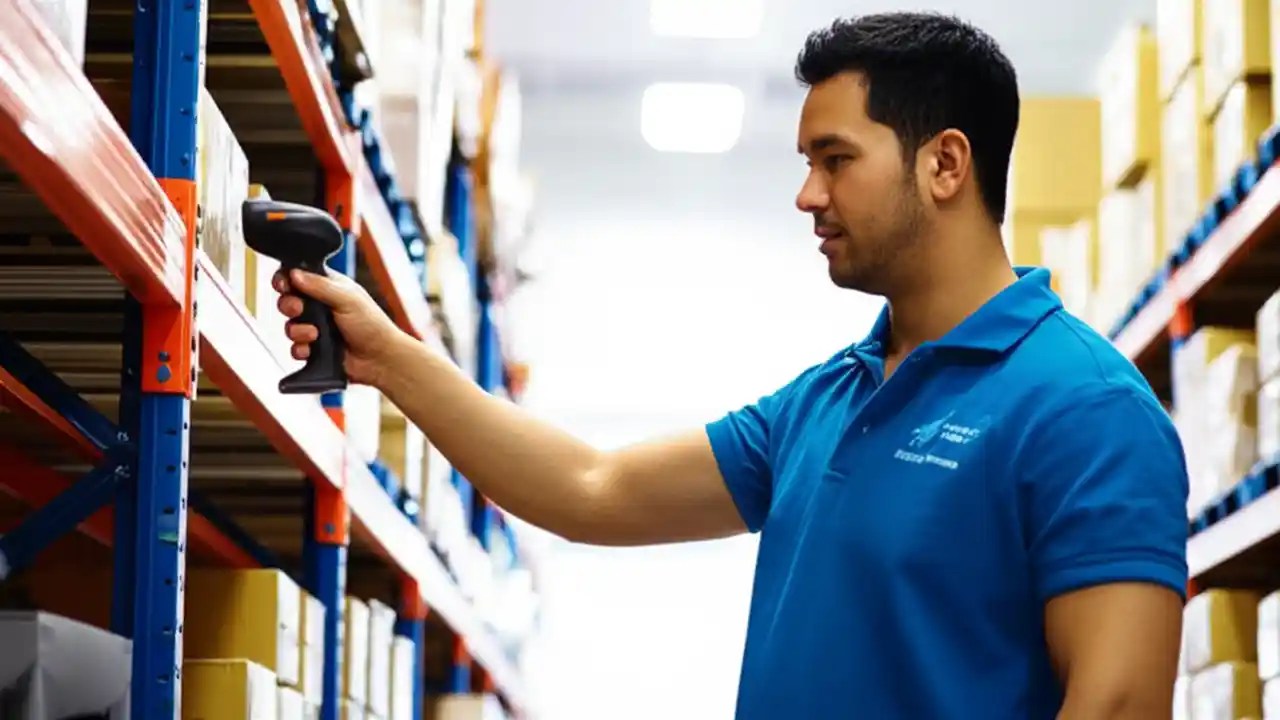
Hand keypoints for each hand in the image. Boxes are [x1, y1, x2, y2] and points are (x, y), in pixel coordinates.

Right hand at [272, 268, 402, 387]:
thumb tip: (294, 273)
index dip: (286, 280)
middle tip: (298, 309)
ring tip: (315, 335)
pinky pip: (295, 348)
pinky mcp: (314, 349)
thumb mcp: (347, 298)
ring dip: (298, 331)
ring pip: (290, 326)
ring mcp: (315, 328)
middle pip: (287, 301)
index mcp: (327, 287)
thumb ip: (320, 286)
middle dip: (289, 305)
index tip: (284, 285)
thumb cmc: (372, 324)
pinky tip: (312, 350)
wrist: (380, 359)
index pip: (298, 277)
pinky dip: (301, 349)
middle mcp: (319, 307)